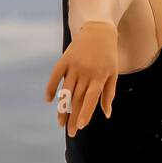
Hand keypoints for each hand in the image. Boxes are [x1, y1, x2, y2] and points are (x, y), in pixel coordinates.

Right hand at [45, 20, 118, 136]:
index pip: (90, 99)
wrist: (99, 30)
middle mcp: (85, 72)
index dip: (85, 113)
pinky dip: (50, 87)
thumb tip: (106, 114)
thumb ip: (109, 94)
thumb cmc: (108, 55)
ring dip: (62, 108)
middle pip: (77, 99)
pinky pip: (55, 75)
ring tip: (60, 123)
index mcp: (99, 77)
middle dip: (73, 117)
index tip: (80, 126)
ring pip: (65, 91)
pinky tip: (48, 100)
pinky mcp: (65, 59)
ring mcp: (74, 65)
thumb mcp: (113, 73)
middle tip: (70, 132)